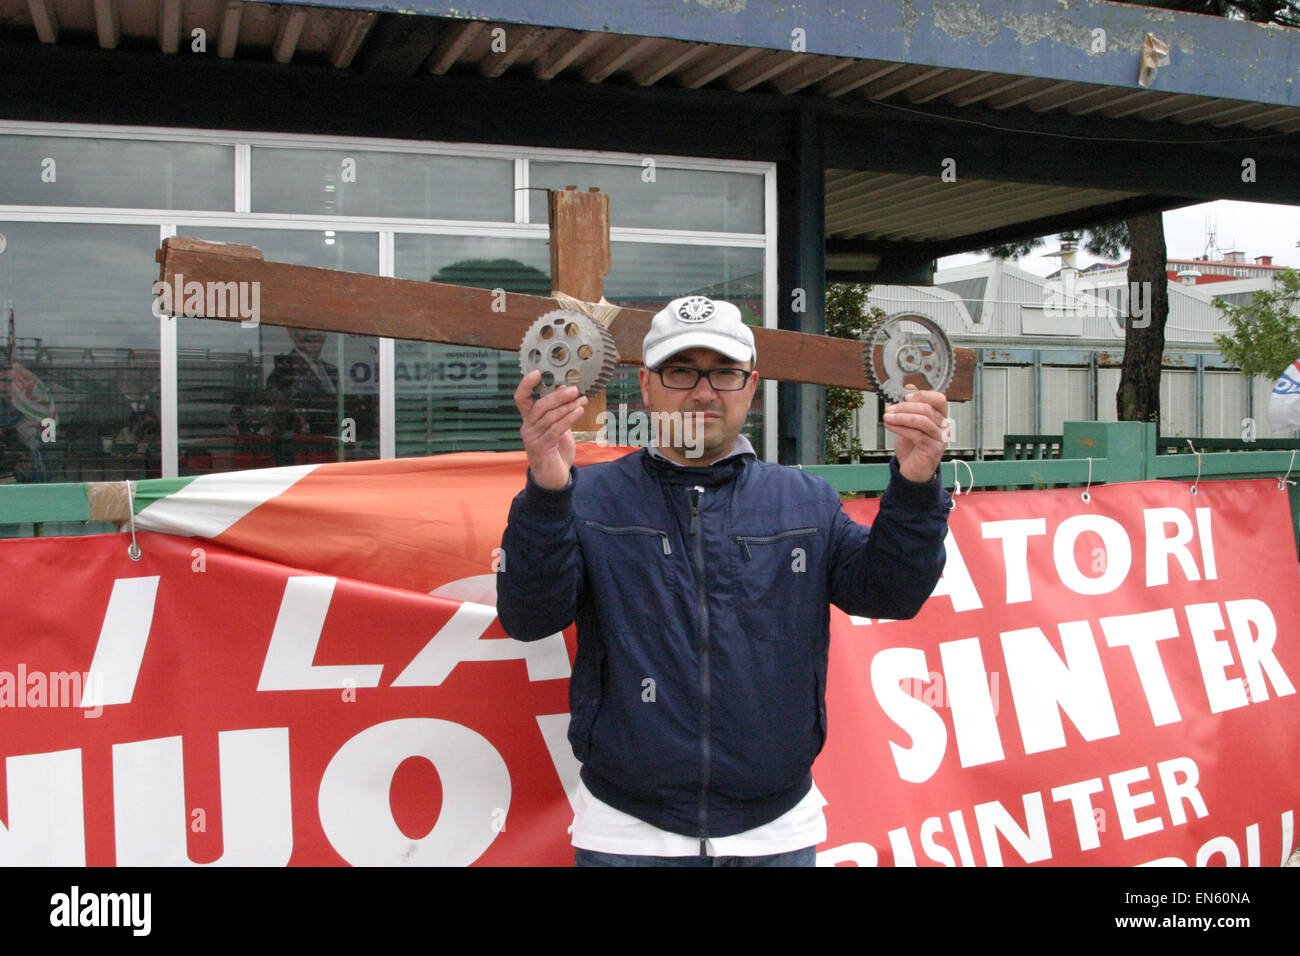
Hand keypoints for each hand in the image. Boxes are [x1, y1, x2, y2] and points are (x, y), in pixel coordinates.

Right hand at [514, 371, 586, 490]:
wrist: (553, 478)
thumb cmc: (556, 451)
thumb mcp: (558, 428)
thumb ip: (560, 412)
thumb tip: (566, 390)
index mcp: (528, 420)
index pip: (521, 398)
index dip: (526, 384)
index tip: (538, 372)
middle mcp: (527, 427)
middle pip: (539, 406)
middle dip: (557, 396)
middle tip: (574, 389)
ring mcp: (532, 438)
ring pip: (550, 417)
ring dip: (568, 407)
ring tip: (582, 400)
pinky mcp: (541, 447)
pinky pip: (556, 429)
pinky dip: (569, 418)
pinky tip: (579, 411)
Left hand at [882, 388, 948, 482]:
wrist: (912, 469)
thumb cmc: (912, 446)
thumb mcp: (910, 423)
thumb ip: (912, 406)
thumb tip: (910, 387)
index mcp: (941, 417)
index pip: (939, 399)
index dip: (922, 395)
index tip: (906, 397)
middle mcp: (944, 427)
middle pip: (927, 409)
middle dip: (904, 407)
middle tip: (889, 409)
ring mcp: (940, 438)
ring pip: (921, 421)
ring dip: (901, 417)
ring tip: (887, 417)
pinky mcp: (932, 449)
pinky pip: (916, 434)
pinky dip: (900, 428)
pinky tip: (890, 425)